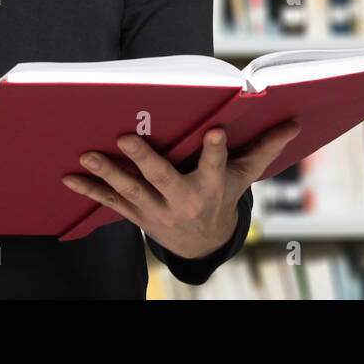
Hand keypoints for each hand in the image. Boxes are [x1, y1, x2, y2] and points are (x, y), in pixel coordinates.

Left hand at [61, 119, 301, 260]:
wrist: (203, 242)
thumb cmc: (223, 195)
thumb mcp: (244, 176)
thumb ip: (265, 148)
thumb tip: (295, 121)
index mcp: (212, 187)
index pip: (216, 166)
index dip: (215, 150)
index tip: (214, 130)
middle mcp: (184, 200)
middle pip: (163, 178)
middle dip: (144, 159)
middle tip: (125, 138)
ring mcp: (157, 211)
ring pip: (131, 190)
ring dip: (107, 173)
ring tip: (87, 155)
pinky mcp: (138, 216)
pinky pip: (111, 203)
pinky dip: (90, 190)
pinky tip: (69, 178)